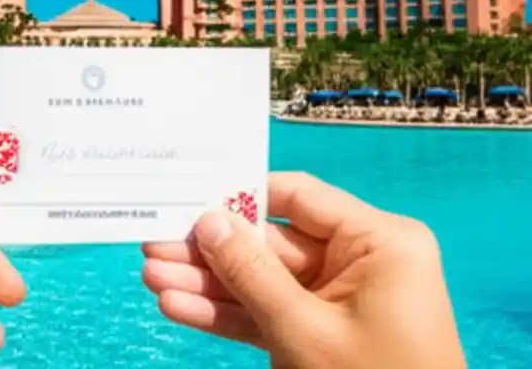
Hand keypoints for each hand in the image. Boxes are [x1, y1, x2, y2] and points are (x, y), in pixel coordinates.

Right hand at [142, 172, 464, 368]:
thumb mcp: (304, 328)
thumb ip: (252, 274)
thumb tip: (209, 222)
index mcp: (378, 241)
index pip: (297, 198)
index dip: (240, 198)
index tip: (187, 198)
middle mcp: (362, 261)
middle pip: (272, 243)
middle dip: (211, 250)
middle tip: (153, 246)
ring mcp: (342, 299)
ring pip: (264, 282)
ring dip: (210, 285)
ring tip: (152, 278)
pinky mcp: (325, 334)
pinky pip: (272, 313)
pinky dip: (230, 314)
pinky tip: (180, 306)